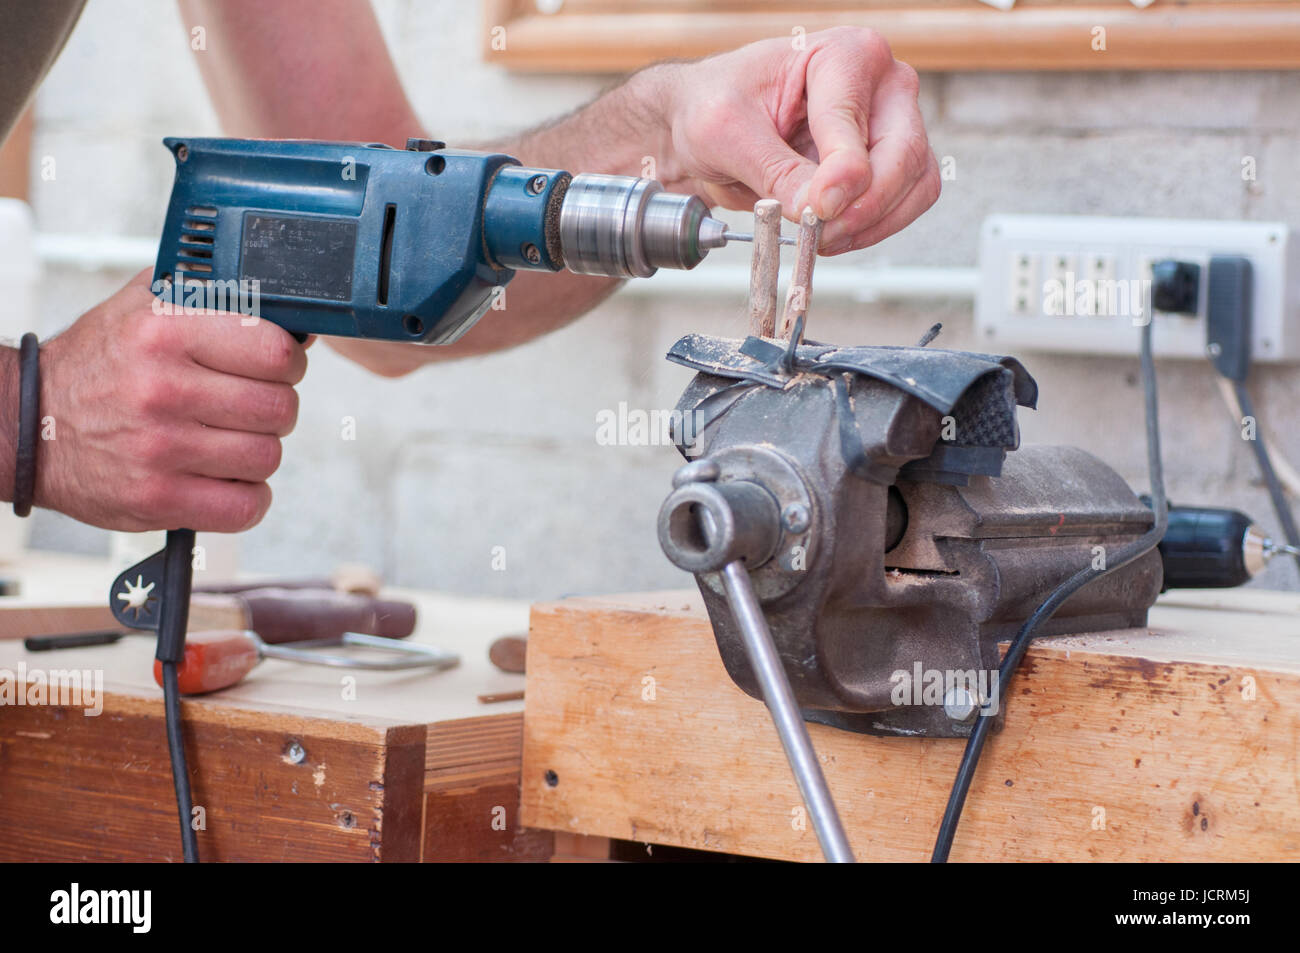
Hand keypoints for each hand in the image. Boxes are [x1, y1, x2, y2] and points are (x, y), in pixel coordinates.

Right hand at [36, 269, 307, 531]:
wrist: (29, 424)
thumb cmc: (96, 366)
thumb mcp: (142, 306)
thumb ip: (209, 295)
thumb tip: (285, 308)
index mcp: (165, 333)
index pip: (275, 350)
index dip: (287, 361)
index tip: (275, 368)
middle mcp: (163, 390)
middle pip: (279, 408)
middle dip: (273, 408)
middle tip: (247, 407)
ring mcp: (161, 450)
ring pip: (267, 457)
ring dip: (256, 452)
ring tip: (225, 441)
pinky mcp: (157, 499)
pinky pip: (245, 507)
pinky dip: (246, 499)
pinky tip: (223, 480)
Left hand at [652, 26, 939, 253]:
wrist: (707, 122)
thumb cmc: (716, 105)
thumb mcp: (727, 133)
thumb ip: (776, 171)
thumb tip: (818, 209)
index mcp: (844, 54)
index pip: (854, 123)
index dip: (839, 177)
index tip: (816, 210)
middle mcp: (880, 84)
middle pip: (904, 155)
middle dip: (863, 207)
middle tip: (819, 234)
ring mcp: (891, 124)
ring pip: (914, 185)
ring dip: (870, 224)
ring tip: (818, 237)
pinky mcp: (889, 164)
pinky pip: (904, 205)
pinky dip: (872, 229)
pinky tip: (831, 233)